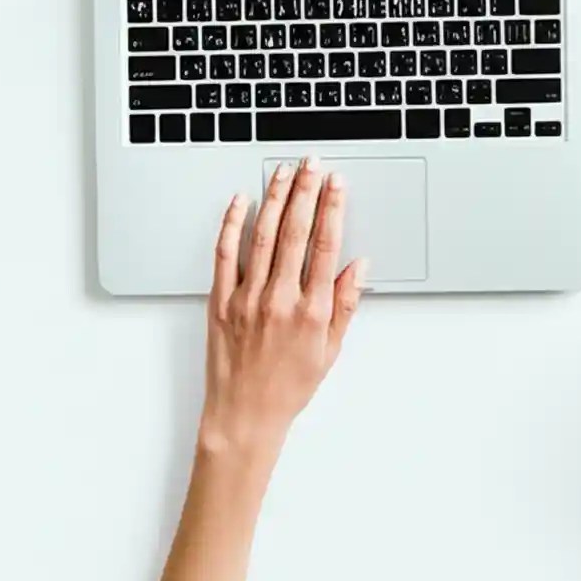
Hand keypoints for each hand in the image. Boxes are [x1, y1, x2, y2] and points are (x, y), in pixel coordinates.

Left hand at [201, 157, 365, 463]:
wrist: (244, 415)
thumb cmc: (287, 387)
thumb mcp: (330, 350)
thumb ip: (346, 304)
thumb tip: (359, 267)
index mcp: (312, 311)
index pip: (326, 246)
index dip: (333, 208)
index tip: (338, 184)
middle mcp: (280, 300)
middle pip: (296, 231)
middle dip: (307, 191)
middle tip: (313, 164)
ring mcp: (247, 298)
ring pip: (263, 234)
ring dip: (275, 198)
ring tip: (284, 173)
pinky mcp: (220, 301)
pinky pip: (225, 254)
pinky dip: (232, 224)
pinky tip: (241, 201)